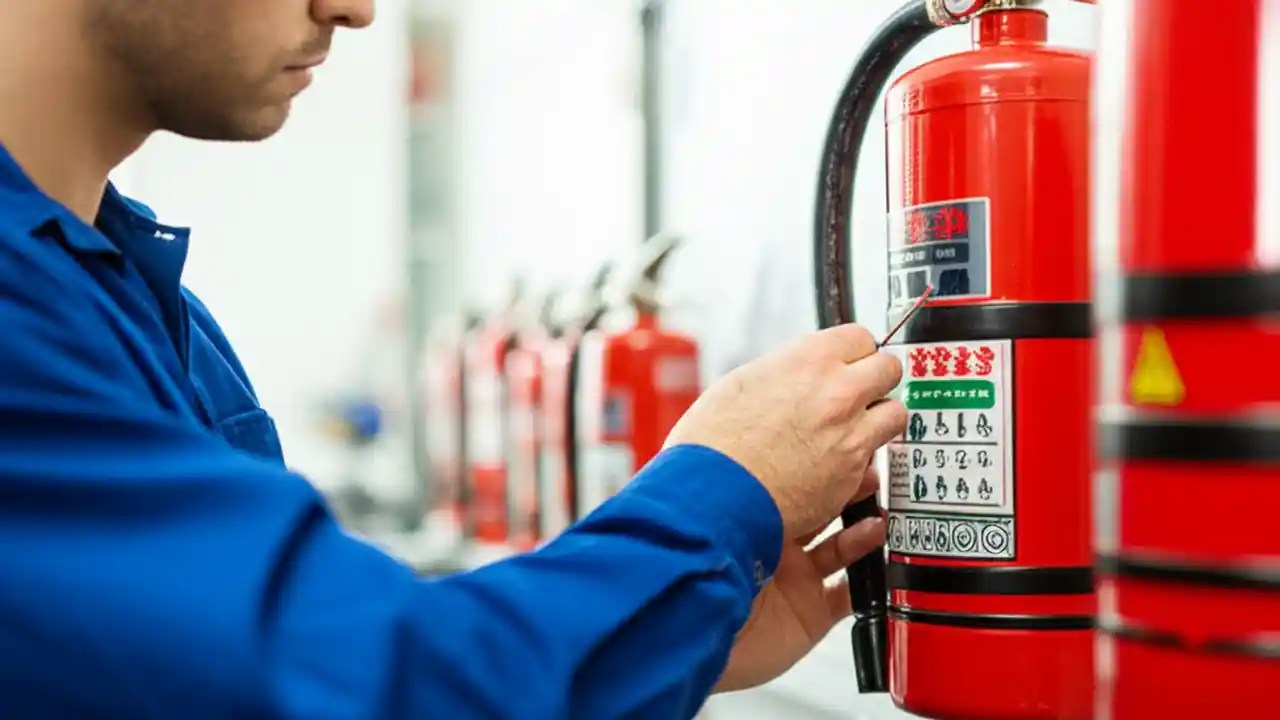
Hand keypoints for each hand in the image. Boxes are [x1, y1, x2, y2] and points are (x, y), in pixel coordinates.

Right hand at [665, 323, 905, 537]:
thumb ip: (783, 373)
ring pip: (895, 414)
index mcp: (808, 361)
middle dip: (874, 380)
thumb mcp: (740, 385)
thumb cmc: (713, 445)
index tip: (848, 362)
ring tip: (852, 431)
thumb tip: (798, 373)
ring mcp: (850, 436)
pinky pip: (876, 461)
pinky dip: (862, 463)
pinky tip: (838, 466)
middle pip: (888, 369)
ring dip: (877, 420)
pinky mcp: (851, 477)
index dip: (852, 352)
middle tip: (859, 392)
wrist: (712, 498)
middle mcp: (837, 393)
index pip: (860, 337)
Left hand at [713, 464, 885, 693]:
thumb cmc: (693, 568)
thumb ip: (759, 486)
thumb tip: (768, 438)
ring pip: (841, 548)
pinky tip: (876, 554)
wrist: (694, 630)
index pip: (792, 482)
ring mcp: (793, 579)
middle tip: (869, 473)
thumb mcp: (728, 514)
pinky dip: (868, 577)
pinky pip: (849, 595)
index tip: (839, 449)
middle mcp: (773, 544)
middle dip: (848, 491)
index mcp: (750, 513)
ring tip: (877, 513)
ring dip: (864, 530)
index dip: (817, 466)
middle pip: (821, 510)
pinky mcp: (810, 614)